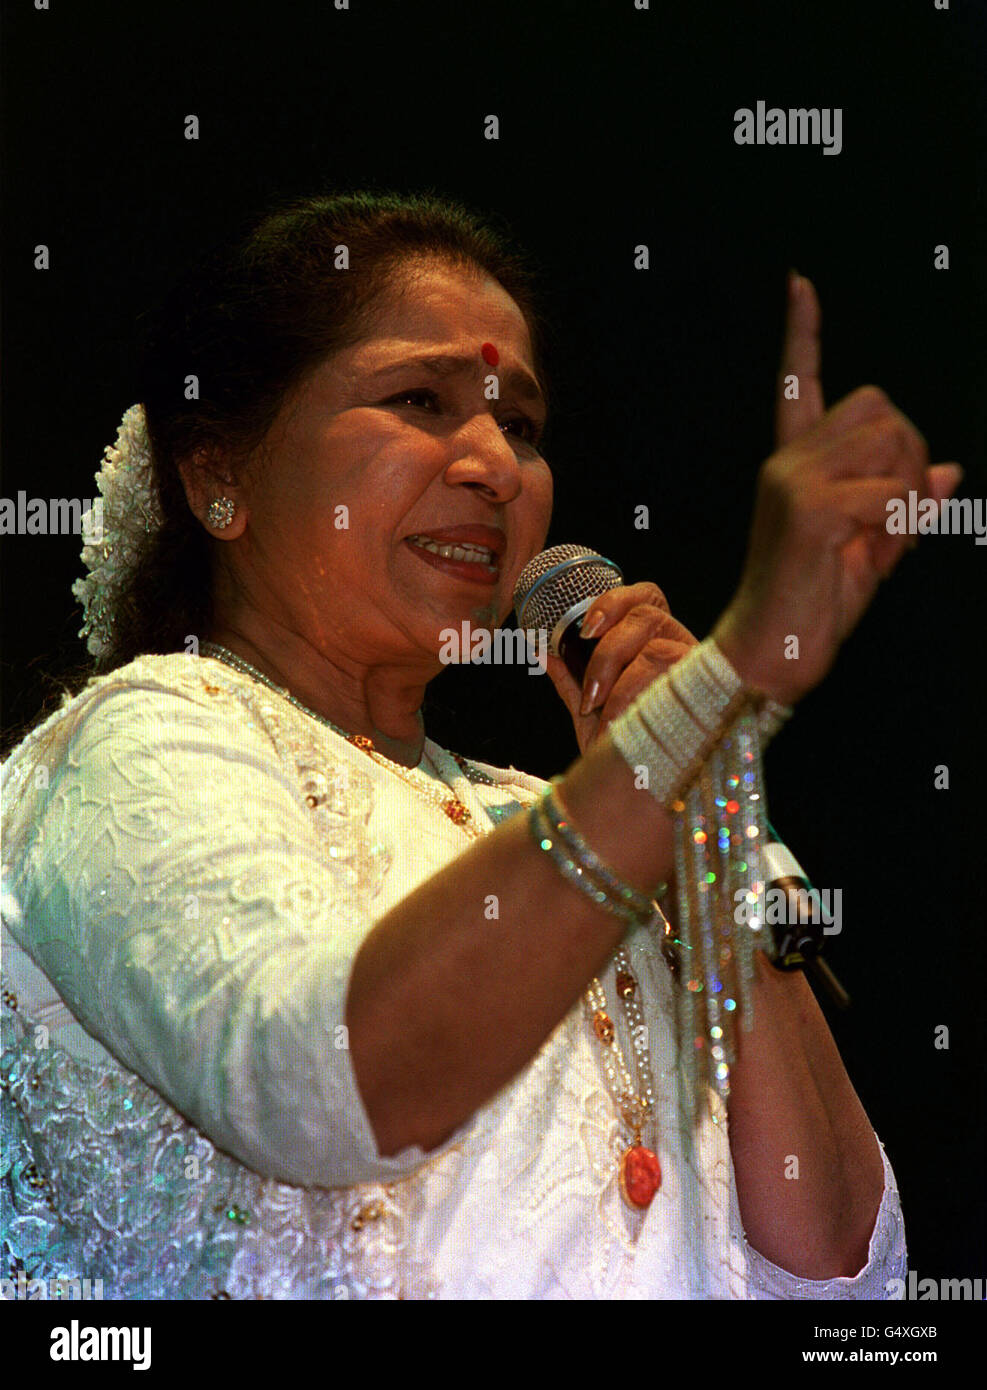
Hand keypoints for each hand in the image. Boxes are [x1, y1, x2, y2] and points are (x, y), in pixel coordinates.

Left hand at [544, 582, 698, 753]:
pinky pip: (667, 679)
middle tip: (589, 695)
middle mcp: (682, 647)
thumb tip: (539, 648)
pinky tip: (619, 726)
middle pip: (647, 613)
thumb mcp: (590, 711)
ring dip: (618, 684)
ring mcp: (699, 669)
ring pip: (656, 648)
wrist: (641, 794)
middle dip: (607, 652)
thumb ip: (570, 677)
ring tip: (603, 718)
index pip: (645, 597)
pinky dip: (632, 700)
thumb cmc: (622, 751)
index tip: (585, 629)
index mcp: (657, 642)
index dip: (615, 601)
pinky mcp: (708, 692)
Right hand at [711, 272, 962, 706]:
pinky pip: (892, 495)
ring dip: (907, 496)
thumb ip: (904, 508)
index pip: (800, 385)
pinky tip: (870, 557)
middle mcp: (787, 463)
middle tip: (890, 519)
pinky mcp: (810, 508)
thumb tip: (950, 471)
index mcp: (793, 467)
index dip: (804, 332)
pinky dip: (900, 529)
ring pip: (893, 445)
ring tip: (877, 545)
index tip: (801, 283)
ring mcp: (793, 481)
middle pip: (882, 408)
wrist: (767, 658)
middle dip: (908, 455)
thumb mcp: (871, 553)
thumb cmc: (812, 610)